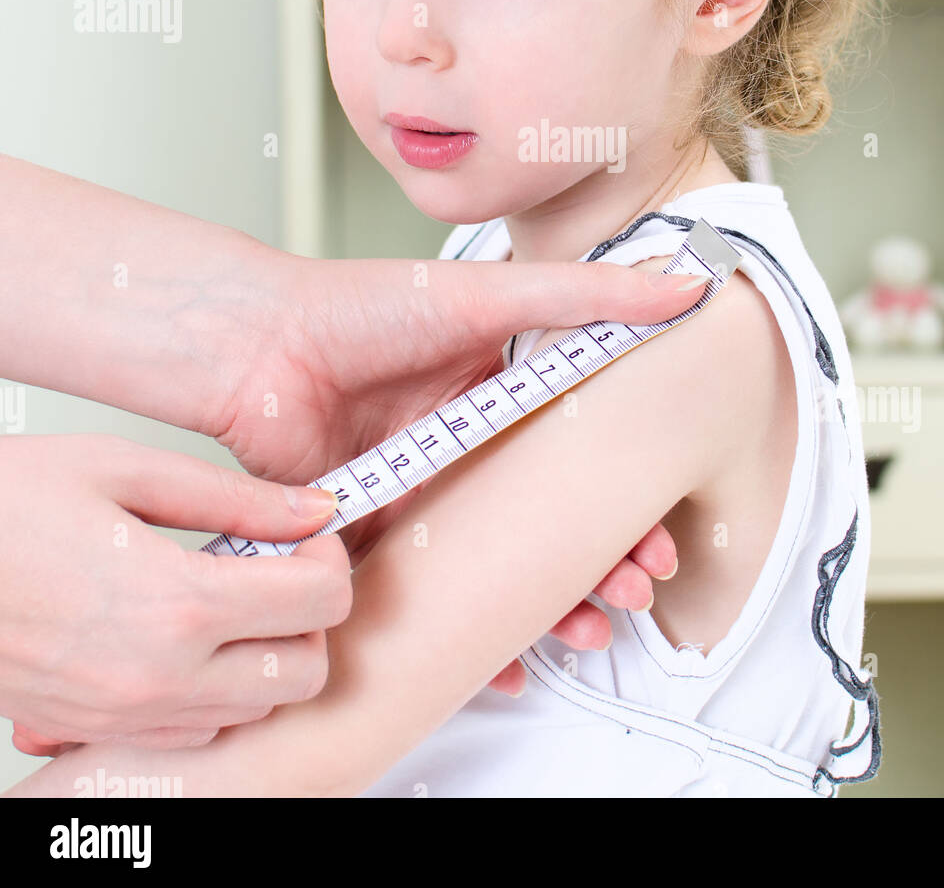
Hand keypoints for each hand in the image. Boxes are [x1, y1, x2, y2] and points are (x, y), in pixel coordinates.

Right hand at [3, 434, 350, 755]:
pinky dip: (216, 688)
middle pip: (303, 671)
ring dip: (267, 652)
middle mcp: (157, 677)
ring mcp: (124, 713)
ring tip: (229, 591)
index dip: (329, 556)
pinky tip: (188, 632)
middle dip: (310, 615)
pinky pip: (195, 728)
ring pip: (254, 708)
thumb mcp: (126, 470)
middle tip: (277, 563)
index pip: (319, 600)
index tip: (306, 530)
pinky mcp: (94, 728)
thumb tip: (312, 508)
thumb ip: (235, 496)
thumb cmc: (4, 506)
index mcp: (176, 604)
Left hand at [208, 252, 694, 687]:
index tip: (659, 539)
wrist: (256, 346)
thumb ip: (586, 297)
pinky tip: (502, 664)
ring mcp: (424, 495)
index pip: (580, 458)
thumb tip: (683, 283)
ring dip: (547, 605)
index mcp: (501, 395)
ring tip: (585, 632)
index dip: (624, 502)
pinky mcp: (377, 535)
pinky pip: (428, 594)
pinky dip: (464, 633)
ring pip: (498, 566)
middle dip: (600, 566)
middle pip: (548, 522)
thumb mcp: (489, 296)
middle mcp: (466, 449)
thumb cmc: (368, 308)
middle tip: (634, 593)